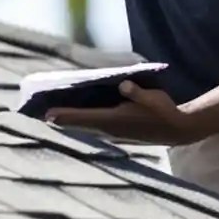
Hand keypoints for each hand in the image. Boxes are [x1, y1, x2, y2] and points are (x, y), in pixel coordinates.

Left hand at [44, 81, 210, 145]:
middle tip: (40, 113)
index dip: (64, 116)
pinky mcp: (117, 133)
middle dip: (61, 119)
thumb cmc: (164, 111)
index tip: (46, 115)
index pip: (84, 118)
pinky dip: (82, 122)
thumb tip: (124, 84)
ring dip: (71, 121)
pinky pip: (94, 127)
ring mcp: (113, 133)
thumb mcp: (152, 97)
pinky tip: (77, 115)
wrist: (178, 130)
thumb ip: (136, 92)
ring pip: (86, 127)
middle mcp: (110, 129)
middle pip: (79, 125)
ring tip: (53, 113)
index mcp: (114, 120)